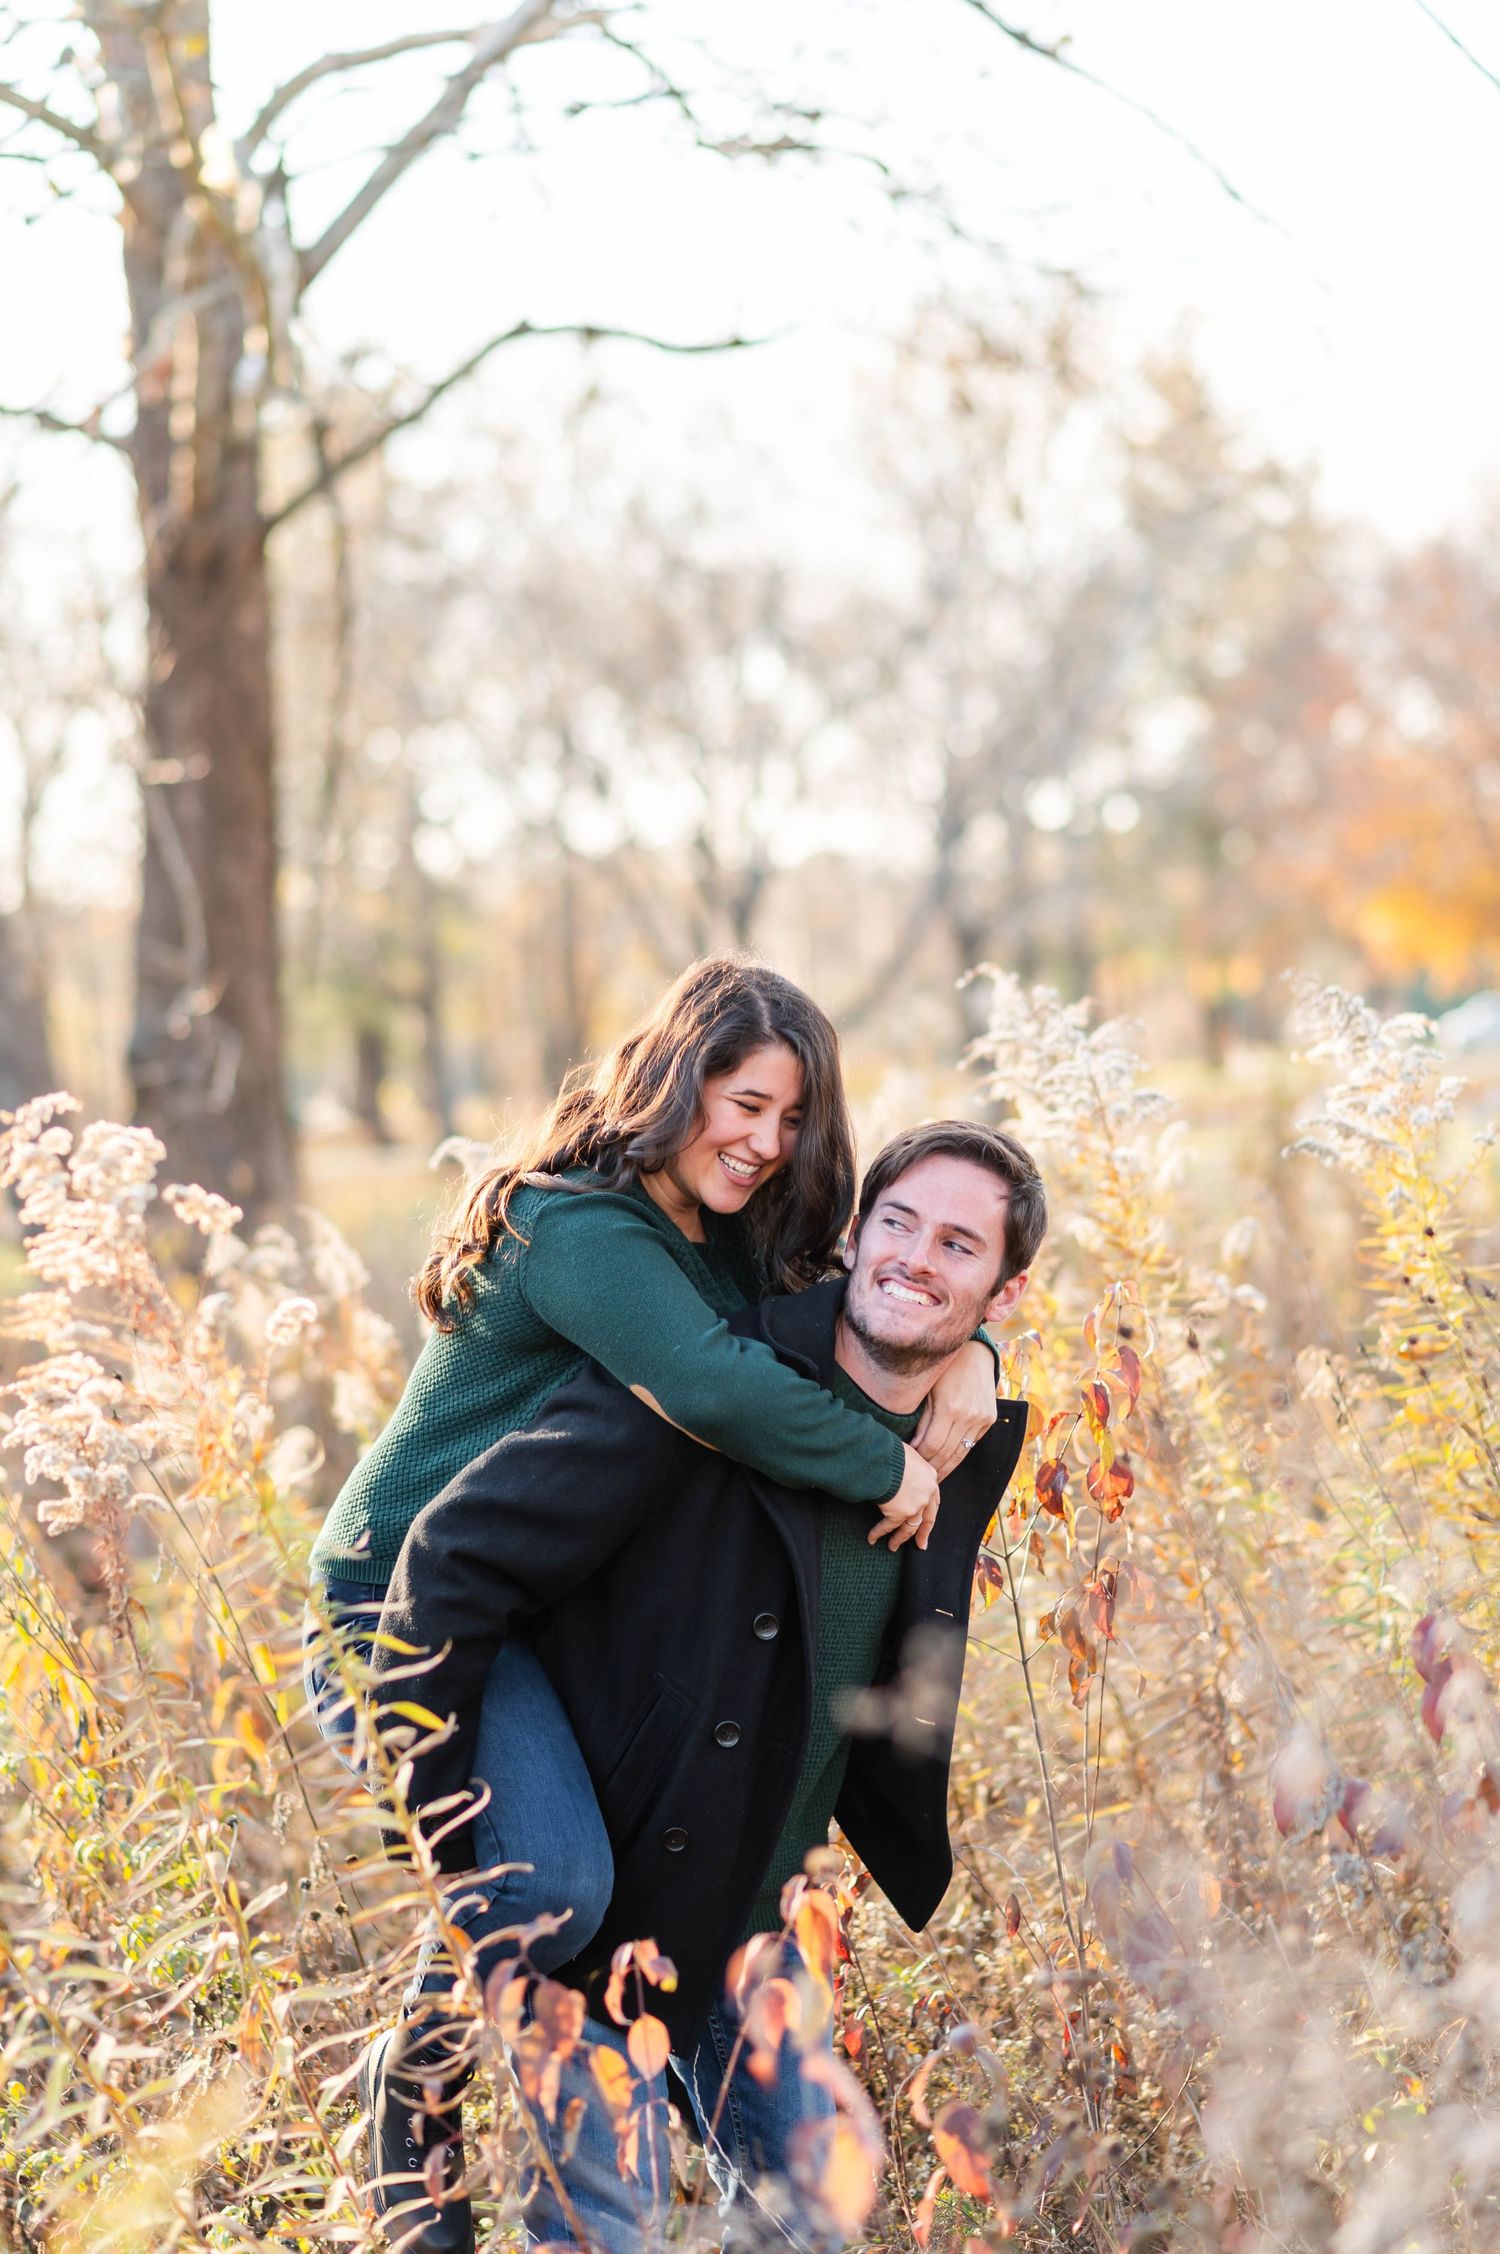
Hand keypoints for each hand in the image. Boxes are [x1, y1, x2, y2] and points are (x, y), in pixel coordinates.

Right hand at [869, 1442, 940, 1550]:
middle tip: (920, 1544)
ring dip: (899, 1539)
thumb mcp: (908, 1455)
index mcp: (931, 1478)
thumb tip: (902, 1470)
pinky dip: (879, 1533)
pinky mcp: (899, 1513)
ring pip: (909, 1528)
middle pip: (927, 1519)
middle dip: (922, 1533)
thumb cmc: (891, 1451)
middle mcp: (927, 1494)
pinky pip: (888, 1526)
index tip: (927, 1522)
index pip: (934, 1500)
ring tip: (893, 1547)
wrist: (883, 1457)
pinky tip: (872, 1539)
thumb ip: (910, 1467)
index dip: (930, 1512)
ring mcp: (915, 1506)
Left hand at [913, 1338, 997, 1479]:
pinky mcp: (989, 1419)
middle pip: (947, 1453)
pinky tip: (948, 1461)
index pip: (932, 1445)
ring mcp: (981, 1418)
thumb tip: (914, 1448)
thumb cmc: (943, 1369)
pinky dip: (959, 1454)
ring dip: (947, 1467)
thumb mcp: (926, 1390)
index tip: (911, 1464)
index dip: (921, 1458)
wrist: (974, 1353)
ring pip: (962, 1453)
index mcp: (950, 1407)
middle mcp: (969, 1415)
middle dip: (933, 1468)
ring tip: (934, 1476)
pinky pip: (972, 1443)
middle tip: (921, 1478)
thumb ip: (921, 1420)